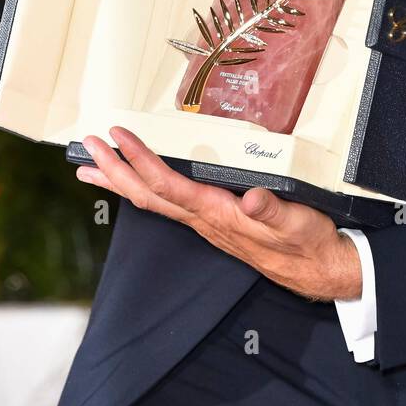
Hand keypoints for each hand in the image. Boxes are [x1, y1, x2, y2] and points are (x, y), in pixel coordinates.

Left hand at [76, 127, 362, 301]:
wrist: (318, 269)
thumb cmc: (307, 243)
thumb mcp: (296, 223)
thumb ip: (272, 211)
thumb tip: (250, 200)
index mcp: (218, 214)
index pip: (168, 185)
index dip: (141, 160)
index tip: (119, 136)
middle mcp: (203, 220)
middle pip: (147, 195)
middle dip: (114, 170)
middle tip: (87, 147)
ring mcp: (204, 223)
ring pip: (151, 201)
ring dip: (120, 182)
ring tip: (92, 167)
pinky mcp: (211, 222)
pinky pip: (166, 203)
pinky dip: (142, 188)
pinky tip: (135, 183)